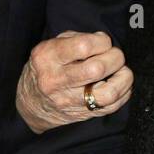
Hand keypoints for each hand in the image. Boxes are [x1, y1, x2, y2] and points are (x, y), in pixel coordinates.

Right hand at [15, 30, 132, 133]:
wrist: (31, 102)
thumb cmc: (46, 67)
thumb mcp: (51, 45)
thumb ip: (76, 38)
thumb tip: (103, 40)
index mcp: (47, 57)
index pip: (83, 47)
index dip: (102, 41)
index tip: (104, 42)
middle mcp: (56, 80)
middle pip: (97, 69)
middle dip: (115, 58)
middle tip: (115, 55)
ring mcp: (69, 101)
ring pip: (108, 94)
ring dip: (123, 79)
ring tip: (122, 71)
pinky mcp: (81, 115)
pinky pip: (111, 107)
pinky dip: (123, 93)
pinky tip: (120, 84)